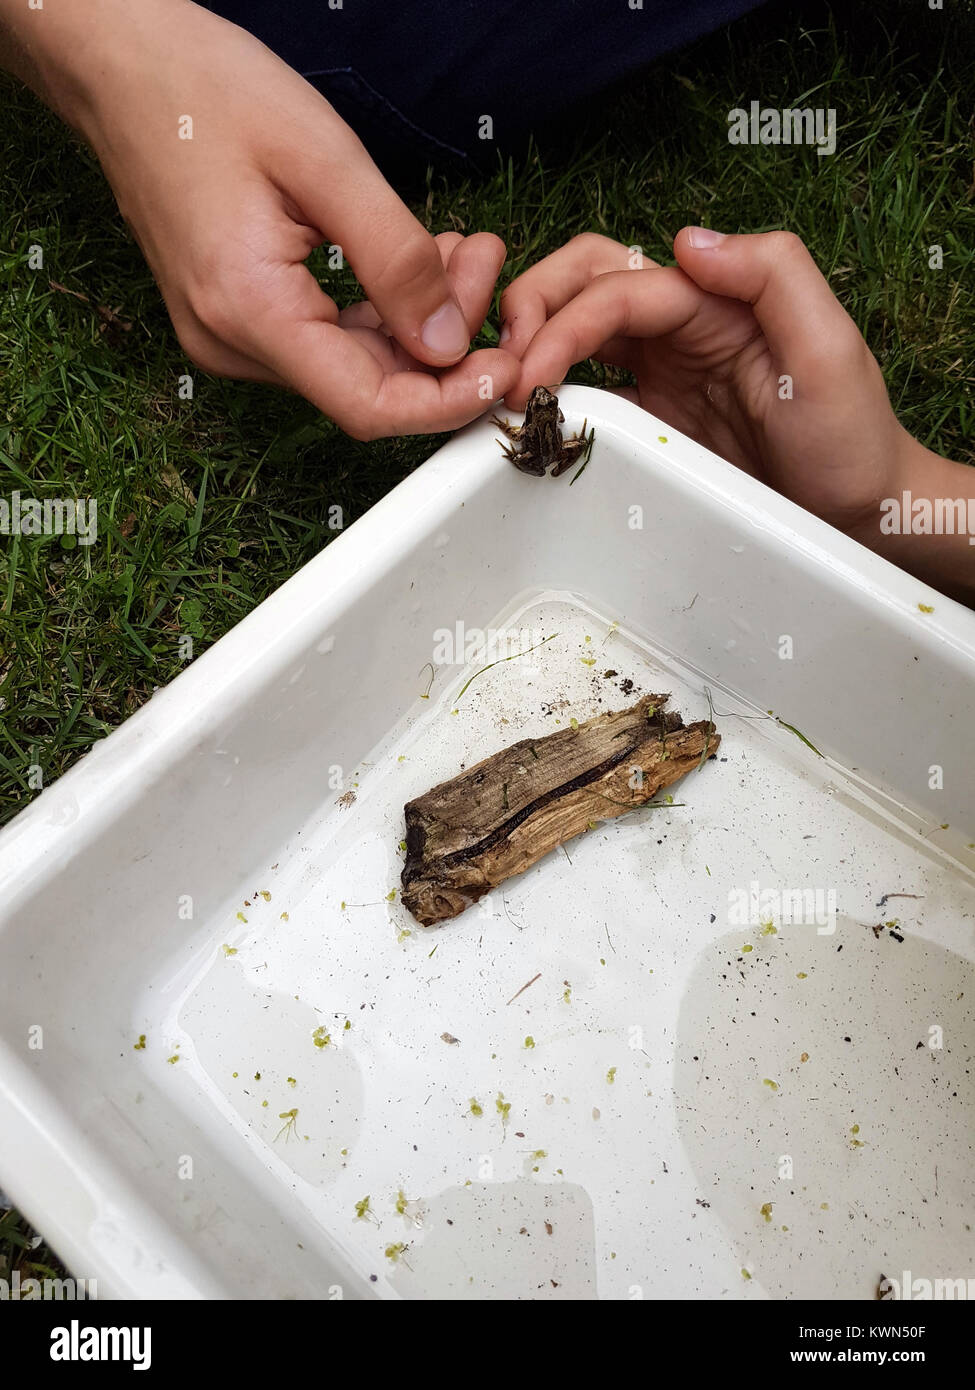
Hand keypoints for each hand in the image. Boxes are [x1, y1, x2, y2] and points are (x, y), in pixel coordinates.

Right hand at [13, 0, 516, 437]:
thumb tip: (449, 342)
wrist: (121, 66)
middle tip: (488, 261)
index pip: (368, 406)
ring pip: (354, 362)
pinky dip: (382, 307)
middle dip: (444, 340)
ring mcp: (232, 335)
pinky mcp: (239, 316)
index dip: (446, 400)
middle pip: (368, 385)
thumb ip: (395, 258)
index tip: (505, 366)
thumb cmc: (206, 92)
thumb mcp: (324, 161)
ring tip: (463, 248)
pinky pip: (328, 336)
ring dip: (419, 319)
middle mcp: (233, 344)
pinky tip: (418, 258)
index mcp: (249, 312)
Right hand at [501, 229, 914, 534]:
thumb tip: (685, 239)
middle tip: (500, 361)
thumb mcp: (829, 346)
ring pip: (579, 328)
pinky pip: (592, 391)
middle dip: (533, 304)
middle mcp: (685, 325)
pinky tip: (532, 414)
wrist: (860, 514)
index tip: (530, 363)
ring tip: (502, 385)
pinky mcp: (655, 419)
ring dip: (534, 342)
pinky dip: (553, 392)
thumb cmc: (851, 438)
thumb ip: (772, 272)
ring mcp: (665, 371)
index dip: (566, 317)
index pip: (620, 287)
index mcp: (716, 299)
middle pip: (588, 282)